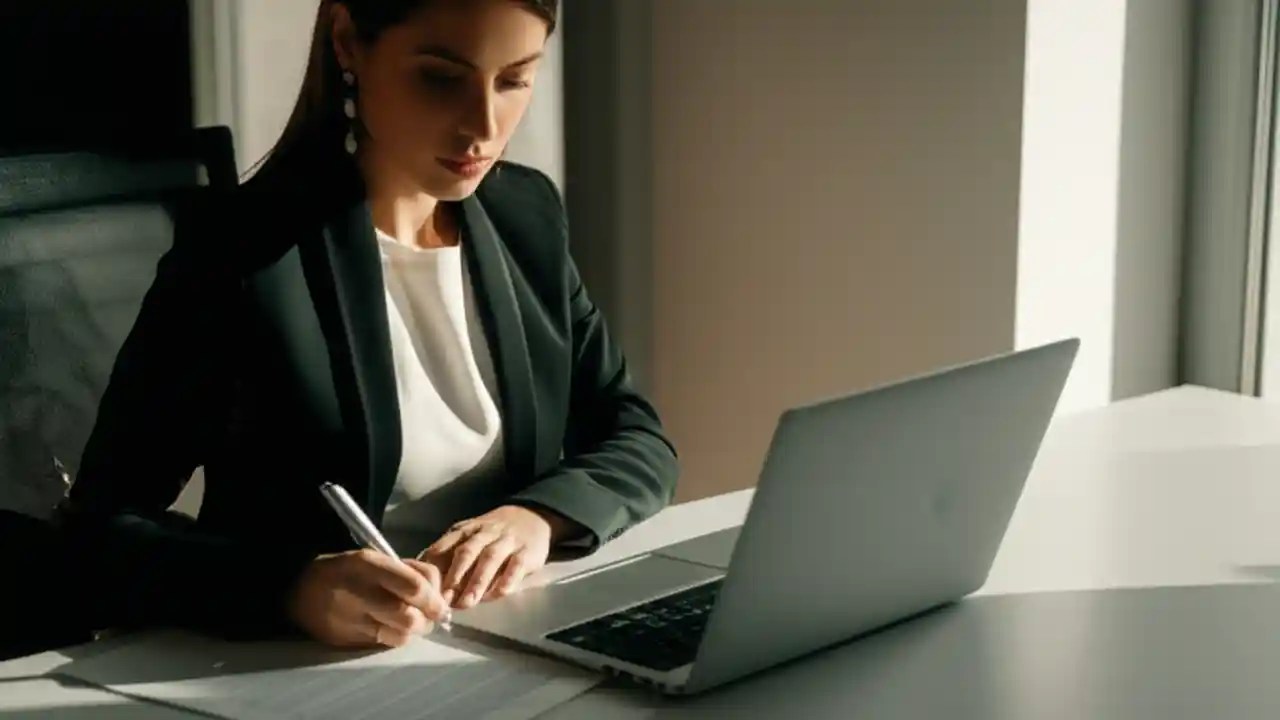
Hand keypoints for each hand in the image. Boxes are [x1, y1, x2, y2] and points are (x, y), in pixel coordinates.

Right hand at [286, 549, 451, 647]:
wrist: (300, 591)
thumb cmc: (345, 571)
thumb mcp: (373, 558)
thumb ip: (408, 572)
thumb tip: (440, 594)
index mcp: (368, 564)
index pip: (414, 585)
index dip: (434, 598)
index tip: (441, 603)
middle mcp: (359, 592)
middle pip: (409, 617)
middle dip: (427, 619)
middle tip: (431, 615)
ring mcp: (351, 620)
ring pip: (400, 635)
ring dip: (414, 631)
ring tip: (412, 621)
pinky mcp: (347, 640)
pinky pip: (385, 644)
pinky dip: (396, 638)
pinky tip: (393, 629)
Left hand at [419, 505, 571, 608]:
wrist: (532, 517)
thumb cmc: (492, 536)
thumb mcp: (468, 539)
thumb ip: (449, 558)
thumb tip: (425, 585)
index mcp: (463, 532)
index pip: (444, 548)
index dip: (434, 570)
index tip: (425, 591)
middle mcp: (483, 533)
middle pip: (466, 552)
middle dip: (454, 576)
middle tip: (445, 600)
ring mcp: (506, 541)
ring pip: (489, 558)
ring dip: (477, 581)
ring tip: (467, 603)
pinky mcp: (527, 551)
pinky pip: (516, 564)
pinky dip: (507, 579)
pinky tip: (499, 594)